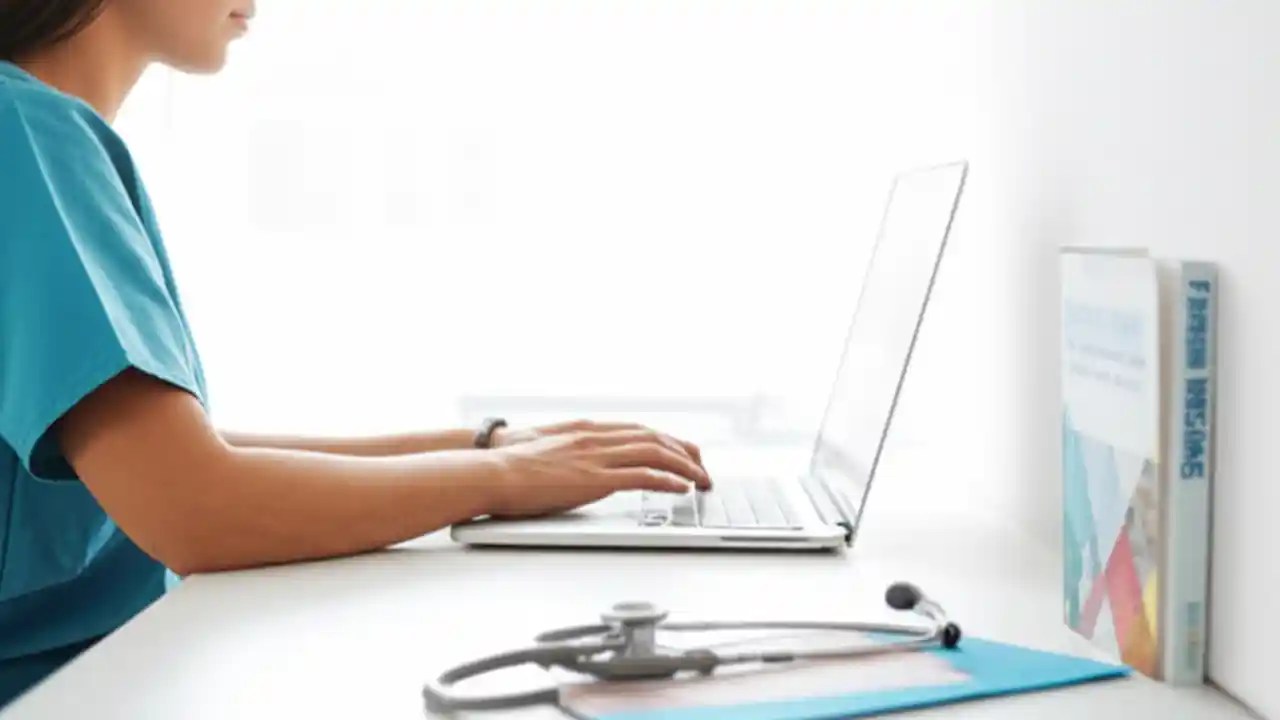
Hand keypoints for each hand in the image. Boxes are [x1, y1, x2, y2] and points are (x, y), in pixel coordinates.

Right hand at [493, 419, 703, 466]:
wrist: (493, 469)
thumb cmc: (510, 464)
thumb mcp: (547, 448)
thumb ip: (570, 451)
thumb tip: (578, 463)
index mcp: (586, 429)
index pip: (638, 429)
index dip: (666, 439)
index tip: (682, 450)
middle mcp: (597, 437)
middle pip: (654, 437)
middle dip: (683, 451)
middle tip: (702, 467)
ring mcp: (597, 456)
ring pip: (655, 453)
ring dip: (684, 466)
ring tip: (701, 479)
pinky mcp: (595, 478)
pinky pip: (642, 476)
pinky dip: (667, 480)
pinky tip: (682, 487)